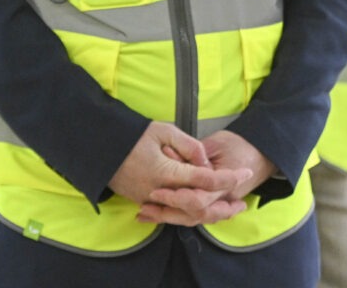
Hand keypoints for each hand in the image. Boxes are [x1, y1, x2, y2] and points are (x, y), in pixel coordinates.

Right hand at [109, 122, 249, 225]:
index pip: (204, 180)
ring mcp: (151, 201)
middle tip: (242, 202)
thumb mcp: (163, 131)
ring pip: (186, 216)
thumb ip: (189, 146)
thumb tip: (205, 162)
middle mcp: (160, 192)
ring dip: (210, 214)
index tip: (245, 172)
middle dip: (223, 207)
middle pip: (198, 207)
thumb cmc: (133, 135)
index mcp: (166, 172)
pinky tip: (205, 209)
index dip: (228, 177)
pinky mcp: (145, 203)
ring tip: (230, 209)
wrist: (102, 149)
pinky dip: (191, 214)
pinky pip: (172, 214)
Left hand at [140, 129, 271, 225]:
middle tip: (146, 207)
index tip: (156, 191)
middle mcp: (223, 200)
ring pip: (193, 219)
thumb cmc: (241, 145)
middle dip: (169, 212)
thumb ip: (196, 153)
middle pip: (194, 214)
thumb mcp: (218, 142)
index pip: (199, 198)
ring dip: (169, 218)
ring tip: (145, 214)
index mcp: (225, 185)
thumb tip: (171, 155)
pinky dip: (177, 216)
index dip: (176, 197)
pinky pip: (195, 216)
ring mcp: (220, 205)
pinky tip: (157, 217)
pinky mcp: (215, 205)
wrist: (262, 154)